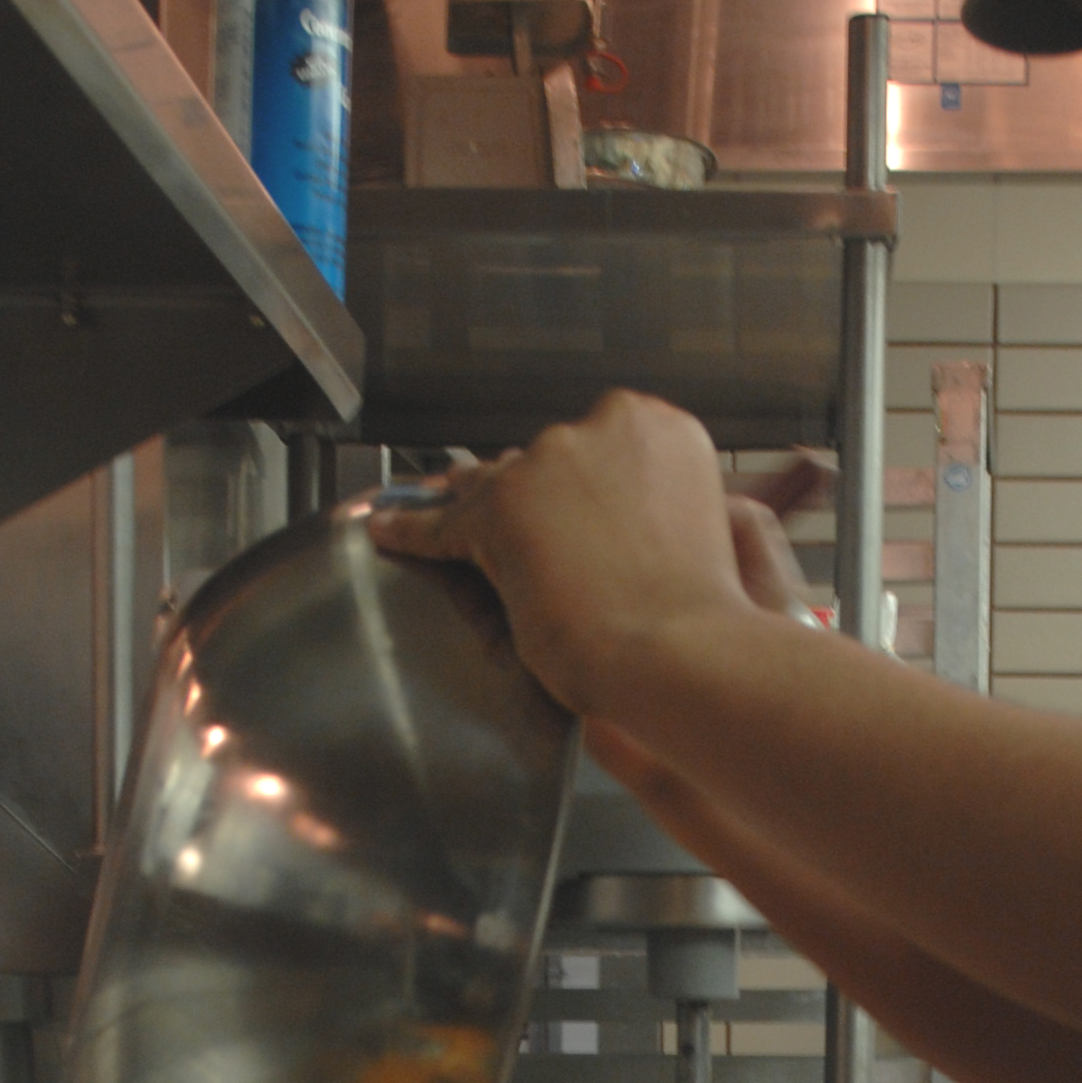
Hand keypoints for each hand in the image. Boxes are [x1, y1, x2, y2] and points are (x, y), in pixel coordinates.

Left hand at [373, 391, 801, 718]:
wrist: (679, 654)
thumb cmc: (692, 612)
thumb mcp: (683, 527)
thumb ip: (643, 502)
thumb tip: (597, 516)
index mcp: (661, 428)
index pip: (594, 444)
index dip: (572, 478)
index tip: (562, 498)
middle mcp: (603, 428)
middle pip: (541, 460)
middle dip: (529, 496)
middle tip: (527, 541)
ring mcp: (547, 463)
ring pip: (490, 485)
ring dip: (473, 513)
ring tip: (450, 531)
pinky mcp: (499, 508)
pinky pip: (440, 522)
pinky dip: (411, 531)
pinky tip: (388, 533)